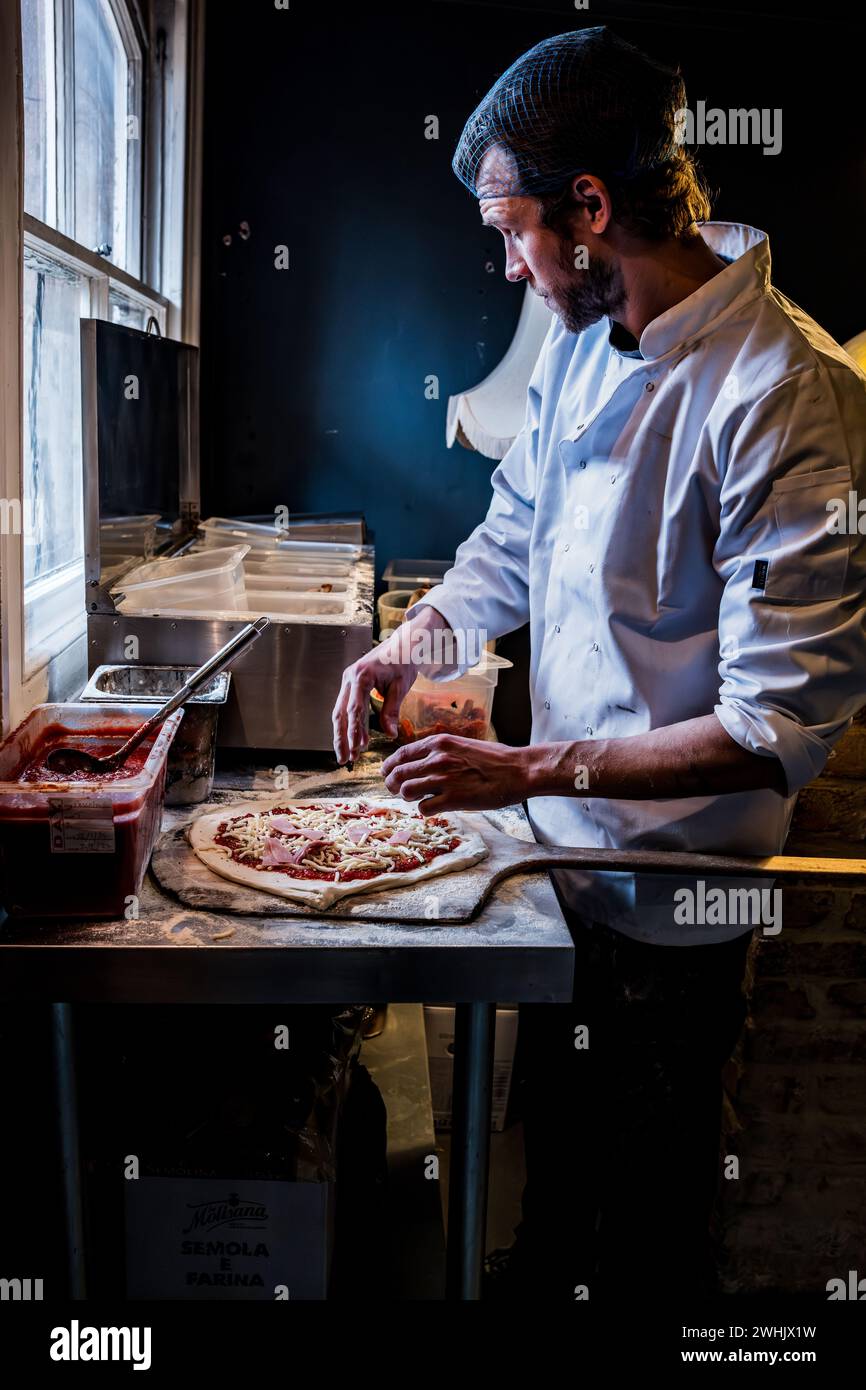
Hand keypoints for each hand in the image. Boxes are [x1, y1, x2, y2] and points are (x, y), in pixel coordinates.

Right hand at [332, 633, 416, 763]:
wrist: (403, 644)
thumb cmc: (403, 661)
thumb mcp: (401, 686)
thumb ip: (392, 710)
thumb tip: (390, 734)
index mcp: (362, 676)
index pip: (355, 709)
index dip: (354, 730)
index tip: (356, 748)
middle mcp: (349, 678)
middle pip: (341, 713)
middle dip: (342, 738)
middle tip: (345, 758)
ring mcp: (347, 681)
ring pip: (339, 712)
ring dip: (342, 734)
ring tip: (347, 755)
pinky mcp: (350, 684)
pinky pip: (345, 707)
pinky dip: (348, 724)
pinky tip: (353, 740)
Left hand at [381, 735, 531, 813]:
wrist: (518, 770)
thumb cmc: (495, 758)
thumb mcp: (463, 744)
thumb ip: (441, 752)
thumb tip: (422, 762)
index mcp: (439, 743)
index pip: (401, 754)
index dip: (389, 766)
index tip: (387, 773)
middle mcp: (437, 759)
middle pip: (398, 774)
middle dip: (392, 784)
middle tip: (394, 790)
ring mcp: (444, 779)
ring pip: (406, 791)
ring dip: (407, 797)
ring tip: (416, 799)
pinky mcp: (453, 799)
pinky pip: (424, 808)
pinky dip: (424, 810)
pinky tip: (433, 808)